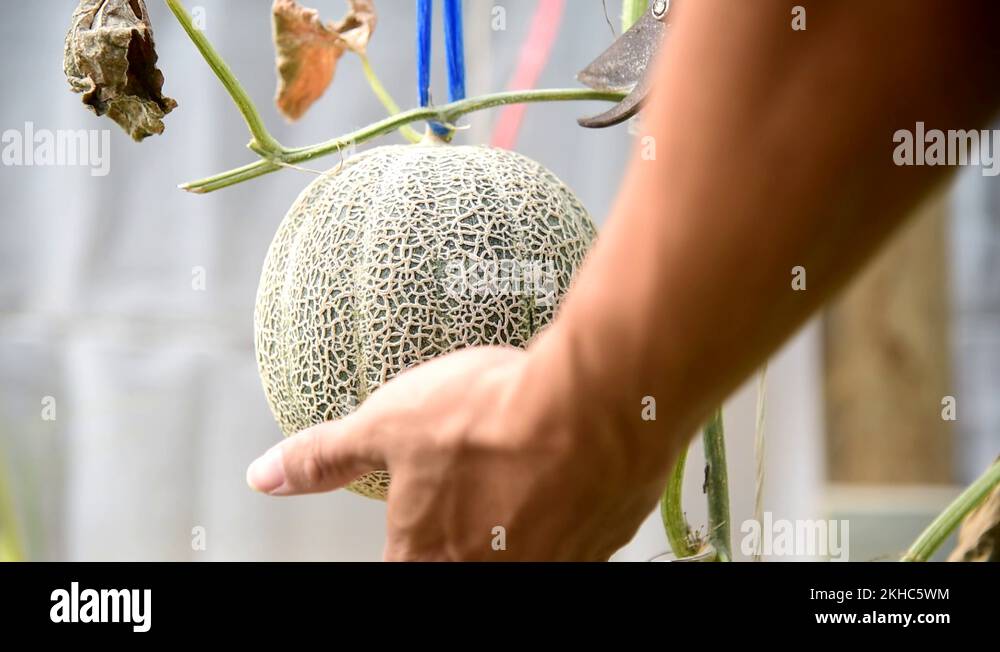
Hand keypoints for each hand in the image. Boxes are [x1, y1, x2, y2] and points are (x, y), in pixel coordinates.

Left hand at [245, 345, 665, 560]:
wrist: (590, 404)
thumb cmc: (489, 415)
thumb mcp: (386, 422)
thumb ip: (324, 457)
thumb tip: (266, 476)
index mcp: (429, 552)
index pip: (402, 565)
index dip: (408, 539)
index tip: (420, 521)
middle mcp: (490, 572)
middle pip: (466, 560)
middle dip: (469, 524)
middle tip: (479, 478)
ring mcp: (552, 561)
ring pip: (526, 550)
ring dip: (520, 515)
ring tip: (525, 463)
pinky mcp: (603, 541)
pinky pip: (577, 533)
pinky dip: (567, 502)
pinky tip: (568, 462)